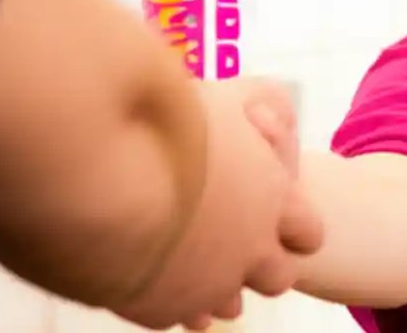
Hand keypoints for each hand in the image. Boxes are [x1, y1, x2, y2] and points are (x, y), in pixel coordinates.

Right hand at [110, 78, 323, 329]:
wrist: (98, 175)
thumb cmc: (160, 125)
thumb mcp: (222, 95)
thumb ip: (254, 102)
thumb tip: (262, 116)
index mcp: (272, 201)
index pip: (308, 231)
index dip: (291, 218)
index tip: (267, 204)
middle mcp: (249, 252)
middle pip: (278, 276)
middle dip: (262, 260)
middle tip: (229, 234)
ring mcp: (206, 287)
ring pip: (228, 304)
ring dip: (212, 282)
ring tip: (182, 250)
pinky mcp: (160, 310)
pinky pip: (175, 314)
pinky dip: (165, 295)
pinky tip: (145, 266)